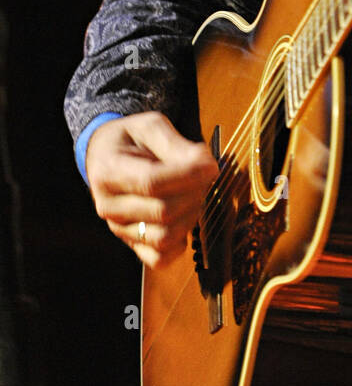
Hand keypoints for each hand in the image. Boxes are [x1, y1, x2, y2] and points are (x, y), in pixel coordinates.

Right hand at [86, 111, 218, 269]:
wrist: (106, 156)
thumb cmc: (131, 139)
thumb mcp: (151, 127)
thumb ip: (176, 144)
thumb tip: (205, 165)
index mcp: (109, 172)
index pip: (151, 182)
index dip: (188, 175)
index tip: (212, 166)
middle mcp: (109, 206)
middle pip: (162, 210)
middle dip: (194, 192)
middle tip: (205, 174)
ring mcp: (119, 229)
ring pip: (164, 237)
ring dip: (191, 215)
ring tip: (196, 192)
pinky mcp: (131, 244)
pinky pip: (160, 259)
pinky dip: (180, 243)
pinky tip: (185, 217)